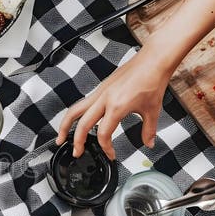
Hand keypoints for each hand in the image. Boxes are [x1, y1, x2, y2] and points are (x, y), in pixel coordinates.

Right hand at [57, 44, 171, 159]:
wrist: (153, 60)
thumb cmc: (152, 80)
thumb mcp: (153, 110)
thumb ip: (149, 130)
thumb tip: (149, 143)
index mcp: (116, 106)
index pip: (103, 134)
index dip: (106, 148)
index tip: (111, 154)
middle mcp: (104, 99)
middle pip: (81, 123)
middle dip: (76, 141)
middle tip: (76, 153)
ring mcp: (100, 92)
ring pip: (75, 110)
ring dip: (66, 125)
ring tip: (61, 137)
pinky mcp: (101, 88)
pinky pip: (83, 103)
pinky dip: (76, 115)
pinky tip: (79, 122)